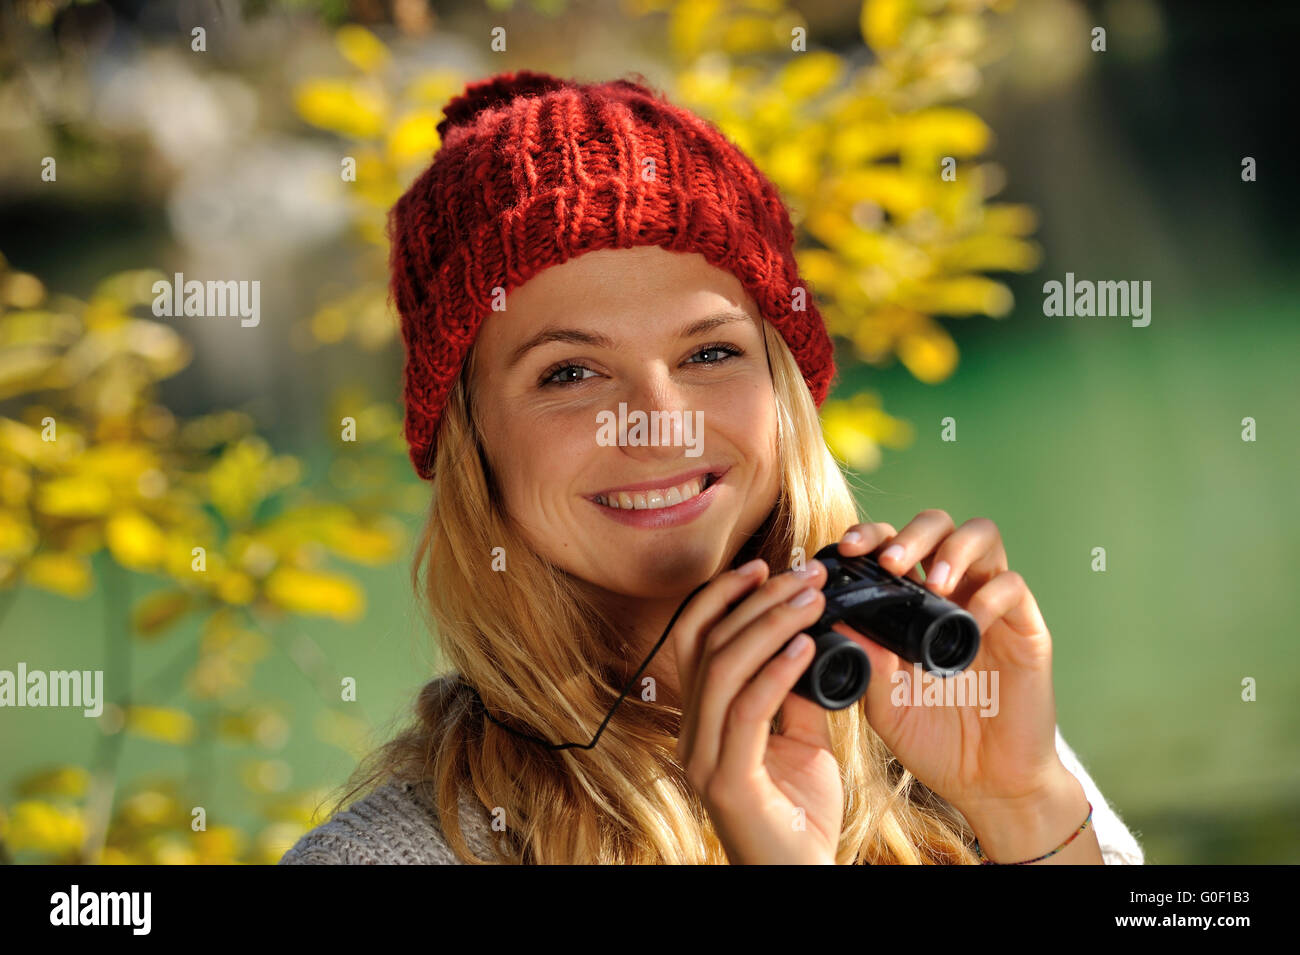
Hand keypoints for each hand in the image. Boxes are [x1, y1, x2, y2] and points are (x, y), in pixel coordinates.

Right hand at [673, 558, 841, 864]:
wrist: (801, 881)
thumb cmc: (801, 817)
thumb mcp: (802, 742)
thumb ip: (798, 695)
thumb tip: (812, 641)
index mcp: (702, 722)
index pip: (695, 642)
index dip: (721, 598)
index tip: (763, 567)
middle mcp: (692, 736)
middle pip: (709, 646)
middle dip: (757, 601)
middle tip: (805, 575)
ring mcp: (705, 760)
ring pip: (724, 670)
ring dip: (771, 625)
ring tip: (813, 599)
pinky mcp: (728, 782)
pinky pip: (748, 712)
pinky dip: (776, 672)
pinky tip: (807, 647)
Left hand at [832, 511, 1082, 851]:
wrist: (986, 784)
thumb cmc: (933, 740)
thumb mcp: (886, 705)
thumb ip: (867, 665)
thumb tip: (842, 620)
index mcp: (912, 602)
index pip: (893, 544)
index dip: (871, 535)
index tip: (847, 549)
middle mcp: (953, 592)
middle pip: (938, 524)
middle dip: (911, 533)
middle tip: (890, 563)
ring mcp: (991, 605)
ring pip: (983, 537)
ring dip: (953, 549)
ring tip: (933, 583)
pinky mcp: (1026, 628)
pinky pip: (1012, 586)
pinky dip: (989, 595)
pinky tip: (969, 619)